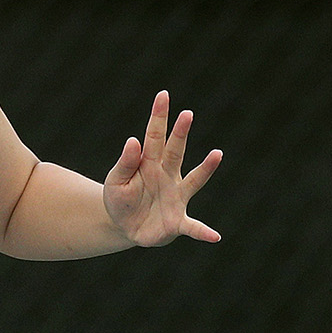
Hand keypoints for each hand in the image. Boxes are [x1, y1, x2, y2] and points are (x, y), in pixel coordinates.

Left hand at [104, 90, 223, 246]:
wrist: (123, 226)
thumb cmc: (120, 198)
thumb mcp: (115, 182)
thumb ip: (124, 163)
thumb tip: (133, 140)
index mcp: (149, 163)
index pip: (154, 135)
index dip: (159, 116)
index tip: (163, 95)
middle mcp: (167, 175)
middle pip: (175, 151)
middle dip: (180, 133)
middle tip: (187, 114)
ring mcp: (176, 196)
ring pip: (193, 180)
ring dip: (206, 168)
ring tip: (217, 154)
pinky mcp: (177, 221)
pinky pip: (193, 226)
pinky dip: (203, 232)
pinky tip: (215, 237)